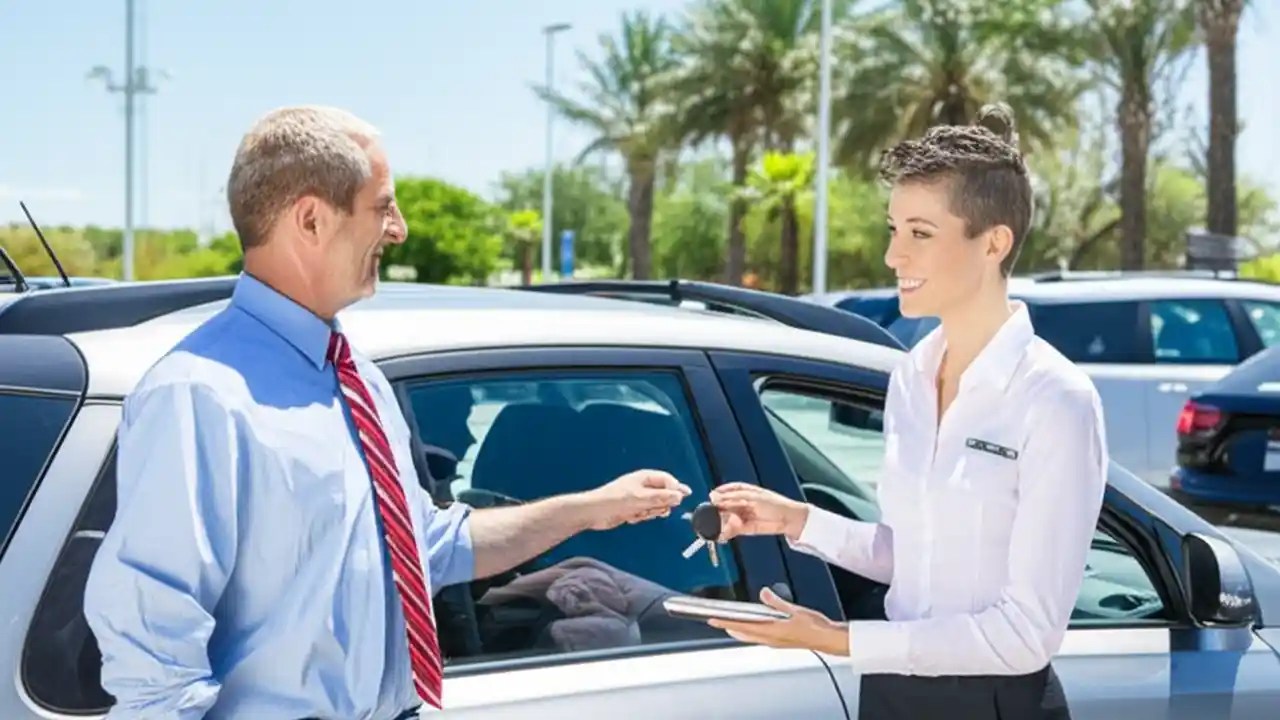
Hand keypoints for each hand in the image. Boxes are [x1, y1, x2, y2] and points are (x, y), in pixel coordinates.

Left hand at [581, 469, 690, 530]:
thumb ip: (661, 497)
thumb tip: (679, 496)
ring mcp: (638, 498)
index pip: (667, 480)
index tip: (682, 497)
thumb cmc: (614, 500)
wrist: (594, 513)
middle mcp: (643, 486)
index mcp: (645, 477)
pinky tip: (630, 517)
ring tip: (637, 512)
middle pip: (664, 495)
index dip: (676, 488)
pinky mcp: (633, 509)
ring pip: (655, 506)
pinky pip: (646, 514)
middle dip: (659, 504)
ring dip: (649, 512)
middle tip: (652, 508)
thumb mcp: (641, 498)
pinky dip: (640, 517)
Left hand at [707, 587, 847, 655]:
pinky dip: (751, 632)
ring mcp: (775, 642)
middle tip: (717, 622)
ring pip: (751, 637)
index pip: (743, 626)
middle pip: (743, 634)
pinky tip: (753, 627)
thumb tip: (764, 593)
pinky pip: (760, 637)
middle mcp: (771, 639)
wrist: (827, 639)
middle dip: (729, 628)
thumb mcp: (794, 610)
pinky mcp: (781, 642)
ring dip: (739, 631)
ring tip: (730, 625)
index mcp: (772, 631)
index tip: (714, 620)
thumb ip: (776, 602)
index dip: (726, 623)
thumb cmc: (815, 626)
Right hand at [708, 483, 808, 542]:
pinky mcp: (743, 528)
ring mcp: (741, 516)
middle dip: (716, 510)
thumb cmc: (774, 504)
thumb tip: (713, 496)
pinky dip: (725, 533)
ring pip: (725, 518)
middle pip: (723, 506)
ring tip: (717, 526)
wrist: (788, 520)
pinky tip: (721, 534)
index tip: (710, 499)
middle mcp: (740, 503)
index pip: (726, 491)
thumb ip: (732, 498)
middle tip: (711, 515)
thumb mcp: (752, 497)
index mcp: (743, 491)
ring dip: (720, 522)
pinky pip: (730, 530)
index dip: (718, 495)